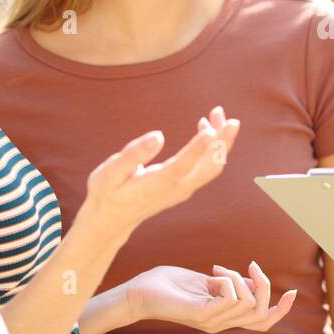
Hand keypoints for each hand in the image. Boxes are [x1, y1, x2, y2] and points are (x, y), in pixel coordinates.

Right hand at [81, 106, 239, 239]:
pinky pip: (206, 168)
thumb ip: (134, 154)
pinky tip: (205, 128)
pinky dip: (212, 148)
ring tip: (217, 114)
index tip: (211, 129)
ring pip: (211, 167)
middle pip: (209, 167)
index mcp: (157, 184)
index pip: (183, 166)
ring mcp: (183, 189)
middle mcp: (176, 189)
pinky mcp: (184, 187)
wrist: (110, 220)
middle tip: (227, 116)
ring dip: (220, 141)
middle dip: (222, 141)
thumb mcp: (110, 173)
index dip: (198, 149)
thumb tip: (158, 135)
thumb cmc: (106, 193)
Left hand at [123, 261, 297, 333]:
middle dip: (265, 286)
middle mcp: (221, 323)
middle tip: (251, 266)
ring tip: (218, 270)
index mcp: (225, 316)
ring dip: (240, 279)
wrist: (139, 293)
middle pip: (262, 313)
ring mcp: (212, 321)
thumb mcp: (208, 282)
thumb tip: (253, 281)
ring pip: (249, 303)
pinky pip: (232, 299)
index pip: (262, 322)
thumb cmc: (169, 284)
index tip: (291, 292)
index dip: (281, 310)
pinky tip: (213, 274)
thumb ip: (230, 283)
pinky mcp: (202, 315)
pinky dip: (229, 281)